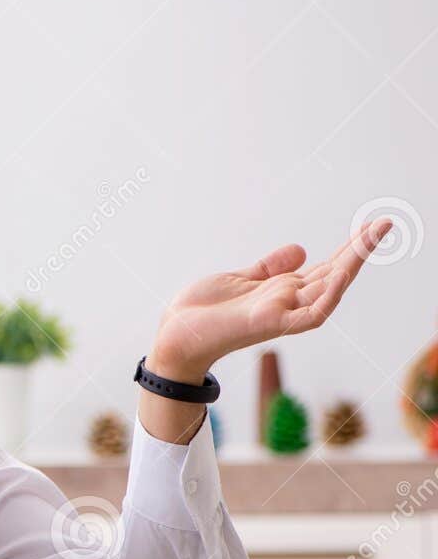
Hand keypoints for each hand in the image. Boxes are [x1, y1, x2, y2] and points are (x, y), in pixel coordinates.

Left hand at [147, 218, 393, 380]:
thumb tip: (302, 249)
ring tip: (370, 236)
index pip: (325, 267)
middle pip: (333, 274)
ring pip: (327, 290)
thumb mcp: (239, 278)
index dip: (348, 248)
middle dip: (358, 250)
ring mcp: (281, 314)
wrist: (174, 336)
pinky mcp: (268, 324)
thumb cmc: (204, 311)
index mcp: (282, 290)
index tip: (371, 225)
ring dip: (350, 264)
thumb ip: (269, 267)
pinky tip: (339, 278)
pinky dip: (324, 299)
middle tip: (384, 223)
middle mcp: (287, 302)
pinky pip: (307, 316)